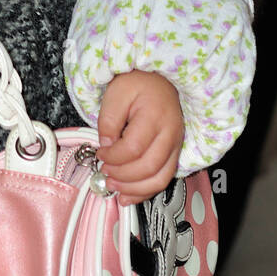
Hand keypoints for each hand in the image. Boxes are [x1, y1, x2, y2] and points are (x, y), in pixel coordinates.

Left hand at [96, 70, 184, 205]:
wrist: (159, 80)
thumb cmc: (136, 83)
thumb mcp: (116, 93)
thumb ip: (109, 120)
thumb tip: (107, 147)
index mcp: (155, 116)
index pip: (134, 148)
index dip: (114, 157)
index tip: (100, 154)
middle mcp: (170, 134)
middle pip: (148, 167)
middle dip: (123, 176)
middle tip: (104, 172)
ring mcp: (175, 145)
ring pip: (159, 179)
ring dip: (134, 189)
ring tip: (114, 187)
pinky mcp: (174, 153)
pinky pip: (164, 179)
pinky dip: (146, 192)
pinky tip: (129, 195)